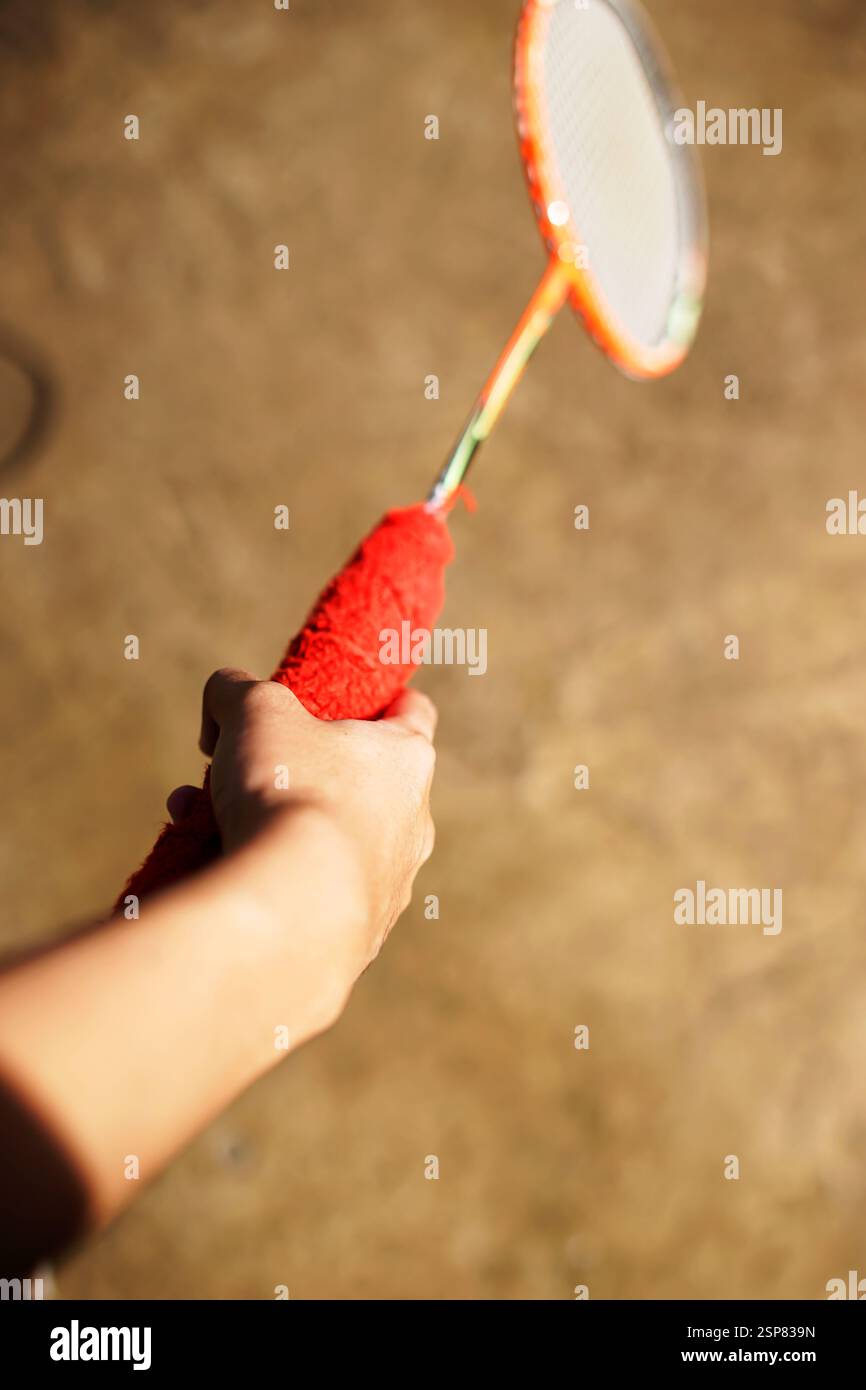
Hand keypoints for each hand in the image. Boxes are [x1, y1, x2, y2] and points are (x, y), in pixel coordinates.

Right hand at [168, 669, 437, 968]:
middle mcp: (412, 823)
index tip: (342, 700)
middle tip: (238, 768)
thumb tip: (226, 694)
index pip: (413, 714)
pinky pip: (308, 892)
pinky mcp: (357, 934)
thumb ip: (239, 690)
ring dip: (267, 822)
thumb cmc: (291, 792)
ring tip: (201, 816)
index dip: (379, 700)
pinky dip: (267, 874)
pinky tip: (212, 865)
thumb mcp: (254, 711)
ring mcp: (389, 884)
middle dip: (289, 769)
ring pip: (321, 839)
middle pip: (352, 780)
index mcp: (406, 760)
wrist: (292, 909)